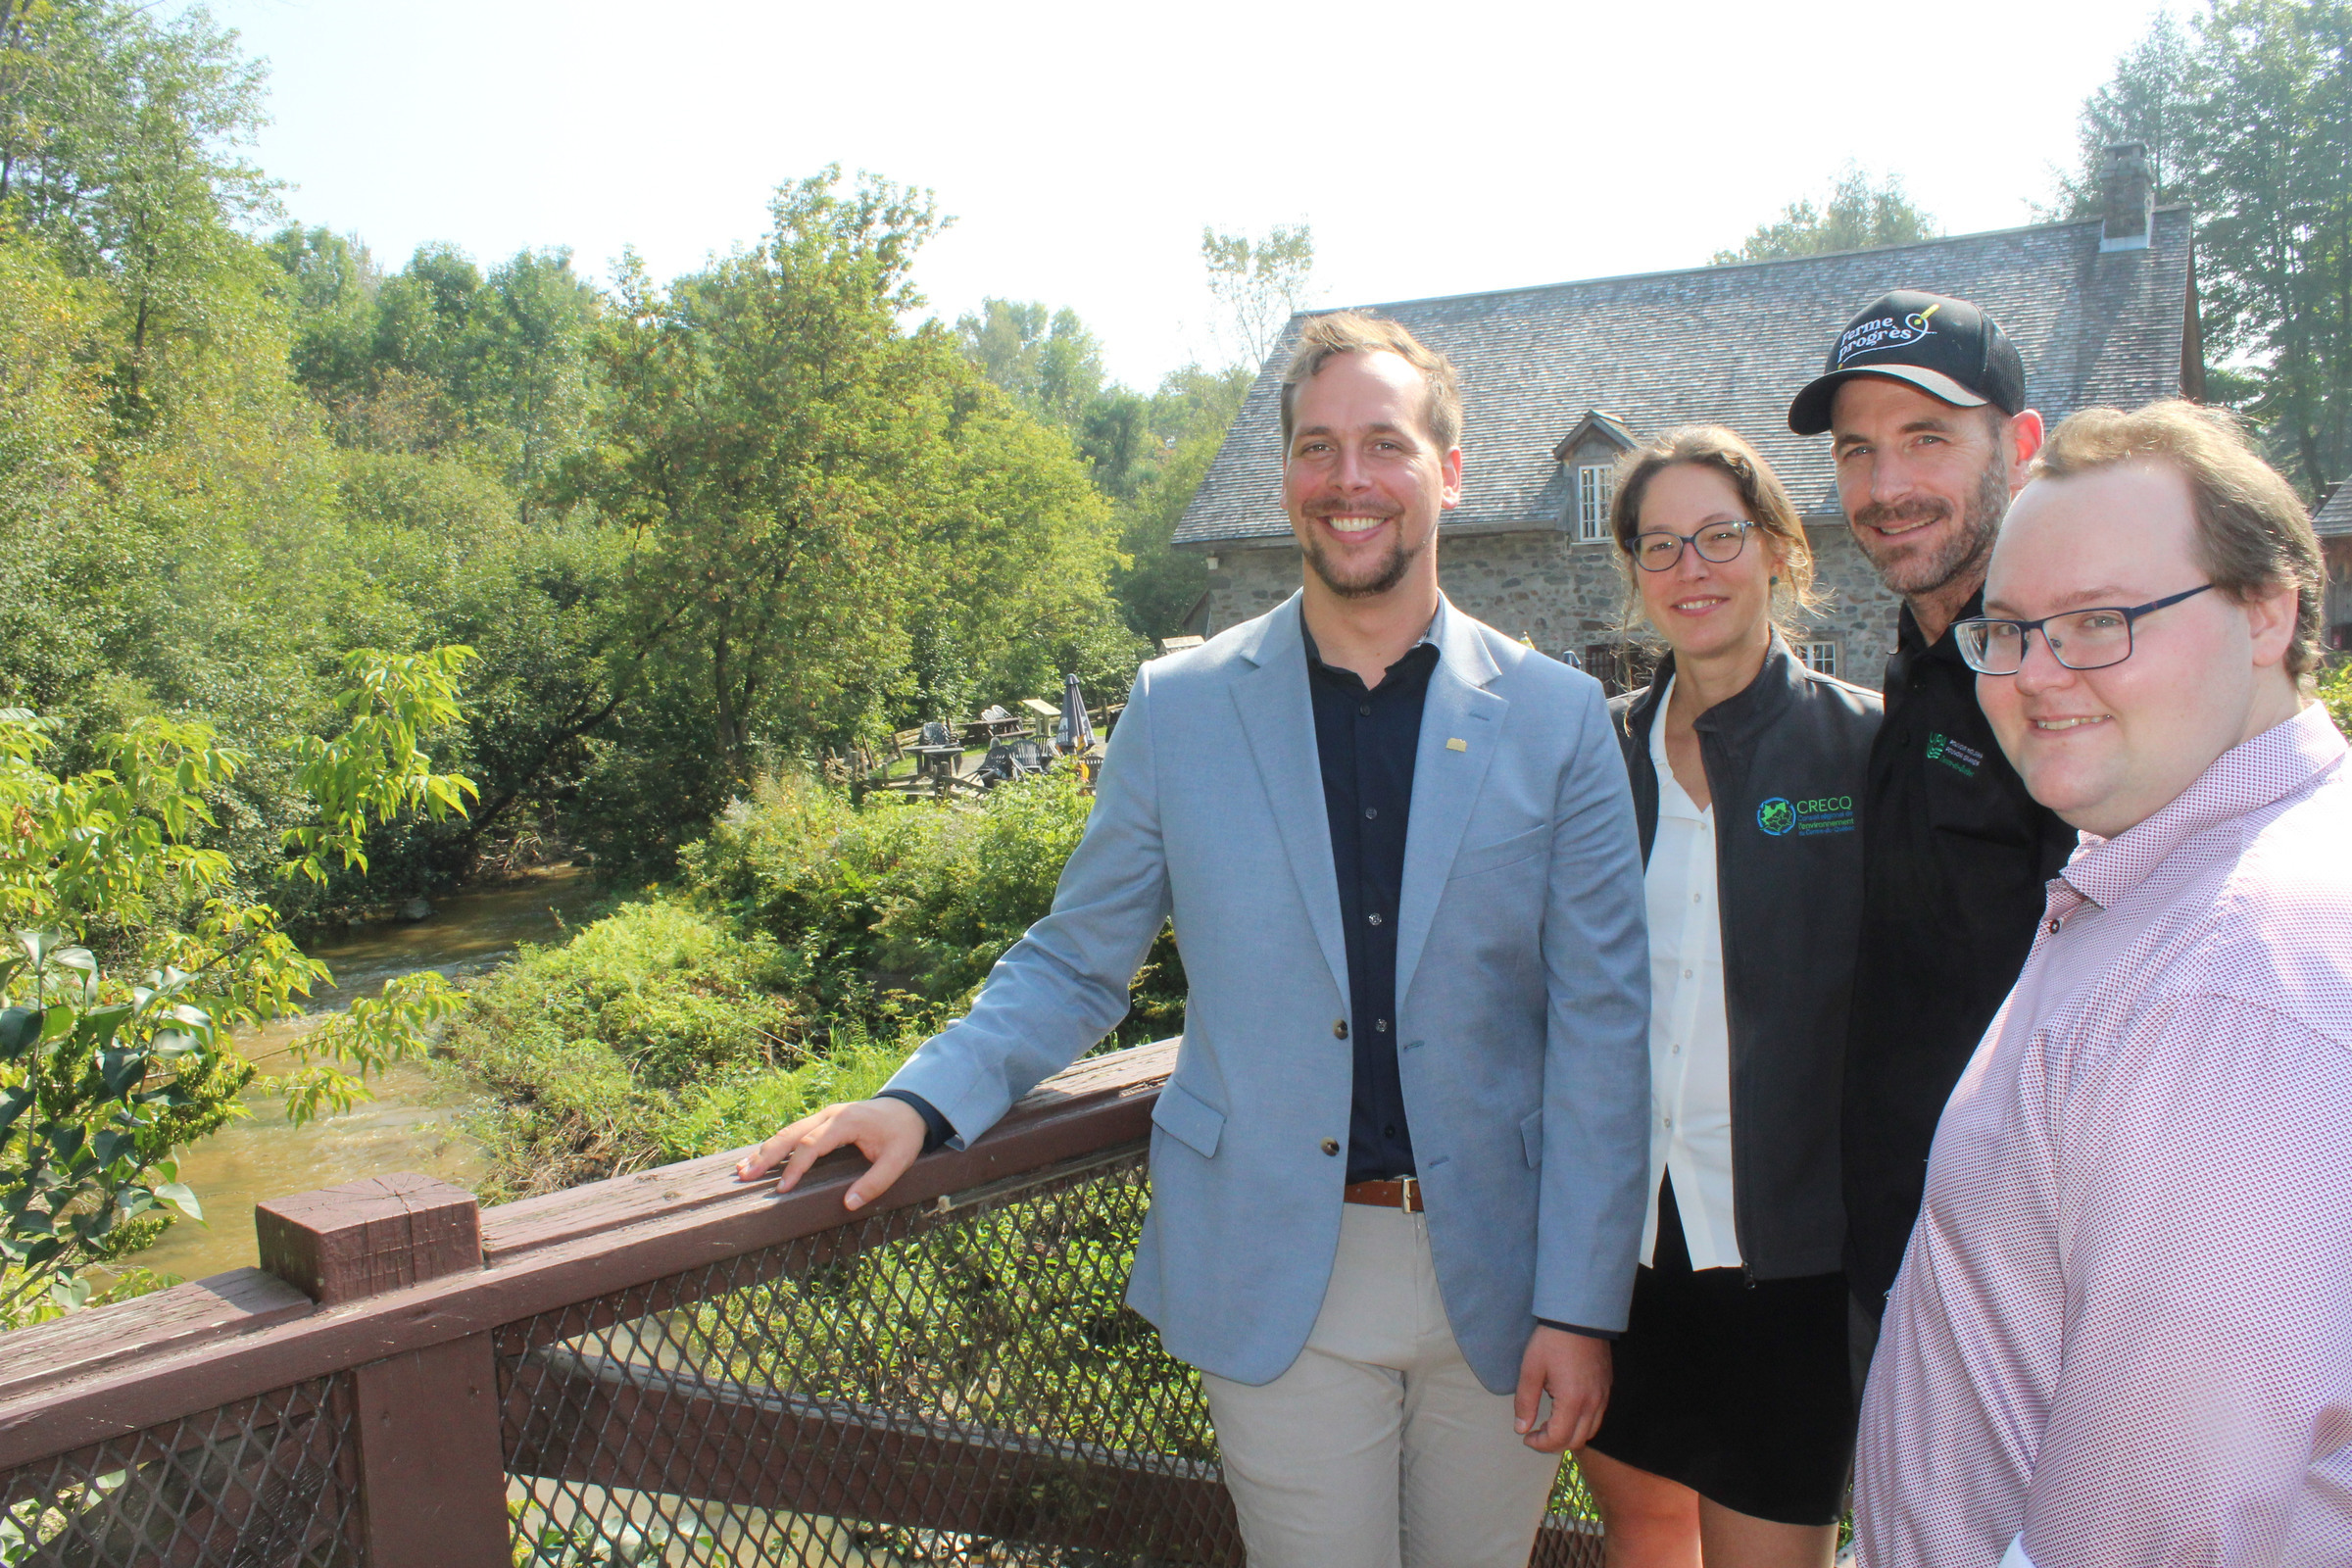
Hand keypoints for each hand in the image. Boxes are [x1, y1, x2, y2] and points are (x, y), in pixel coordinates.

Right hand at [733, 1097, 926, 1209]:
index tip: (783, 1188)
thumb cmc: (903, 1135)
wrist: (909, 1108)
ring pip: (788, 1131)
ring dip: (765, 1150)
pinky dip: (775, 1145)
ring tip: (742, 1170)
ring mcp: (824, 1116)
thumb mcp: (899, 1160)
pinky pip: (794, 1132)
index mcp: (846, 1122)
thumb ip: (876, 1182)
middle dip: (767, 1154)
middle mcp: (830, 1115)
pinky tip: (758, 1158)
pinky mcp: (822, 1121)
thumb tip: (848, 1204)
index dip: (796, 1166)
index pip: (813, 1144)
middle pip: (792, 1133)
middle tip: (745, 1175)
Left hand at [1513, 1325, 1610, 1452]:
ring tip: (1550, 1424)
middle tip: (1536, 1433)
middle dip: (1553, 1443)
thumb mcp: (1531, 1370)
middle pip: (1576, 1441)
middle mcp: (1592, 1404)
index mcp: (1572, 1401)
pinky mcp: (1607, 1388)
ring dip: (1569, 1435)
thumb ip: (1525, 1402)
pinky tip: (1566, 1412)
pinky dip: (1582, 1424)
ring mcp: (1603, 1397)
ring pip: (1590, 1432)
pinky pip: (1597, 1418)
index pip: (1558, 1438)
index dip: (1540, 1444)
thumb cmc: (1552, 1341)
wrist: (1579, 1316)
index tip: (1526, 1437)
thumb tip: (1521, 1428)